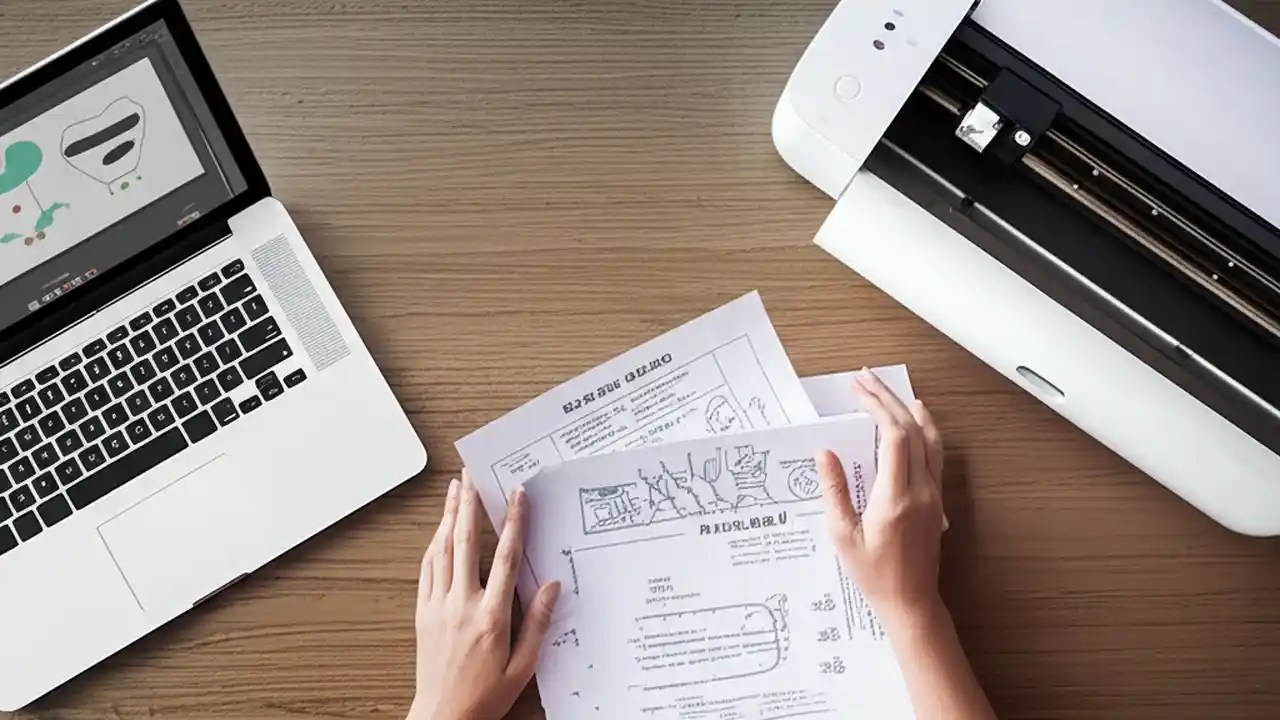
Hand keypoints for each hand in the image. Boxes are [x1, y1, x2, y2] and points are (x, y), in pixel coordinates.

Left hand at [408, 474, 561, 719]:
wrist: (442, 717)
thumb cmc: (485, 696)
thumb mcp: (523, 666)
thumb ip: (538, 623)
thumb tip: (551, 585)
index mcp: (491, 617)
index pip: (504, 557)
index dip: (513, 522)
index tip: (517, 496)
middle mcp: (461, 605)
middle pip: (464, 542)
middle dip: (469, 504)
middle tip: (472, 475)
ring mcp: (438, 607)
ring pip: (441, 550)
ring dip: (447, 516)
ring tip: (454, 490)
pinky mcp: (422, 613)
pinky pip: (426, 570)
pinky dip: (432, 544)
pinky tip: (438, 531)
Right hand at [817, 369, 945, 627]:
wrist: (911, 602)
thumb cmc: (874, 574)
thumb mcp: (842, 535)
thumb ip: (835, 490)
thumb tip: (826, 453)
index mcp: (896, 497)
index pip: (892, 436)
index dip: (876, 406)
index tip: (857, 389)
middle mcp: (921, 490)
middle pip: (911, 429)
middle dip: (887, 399)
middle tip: (865, 379)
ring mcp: (933, 494)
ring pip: (930, 439)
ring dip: (910, 410)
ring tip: (892, 390)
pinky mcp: (936, 501)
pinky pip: (935, 455)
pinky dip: (925, 430)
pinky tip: (917, 422)